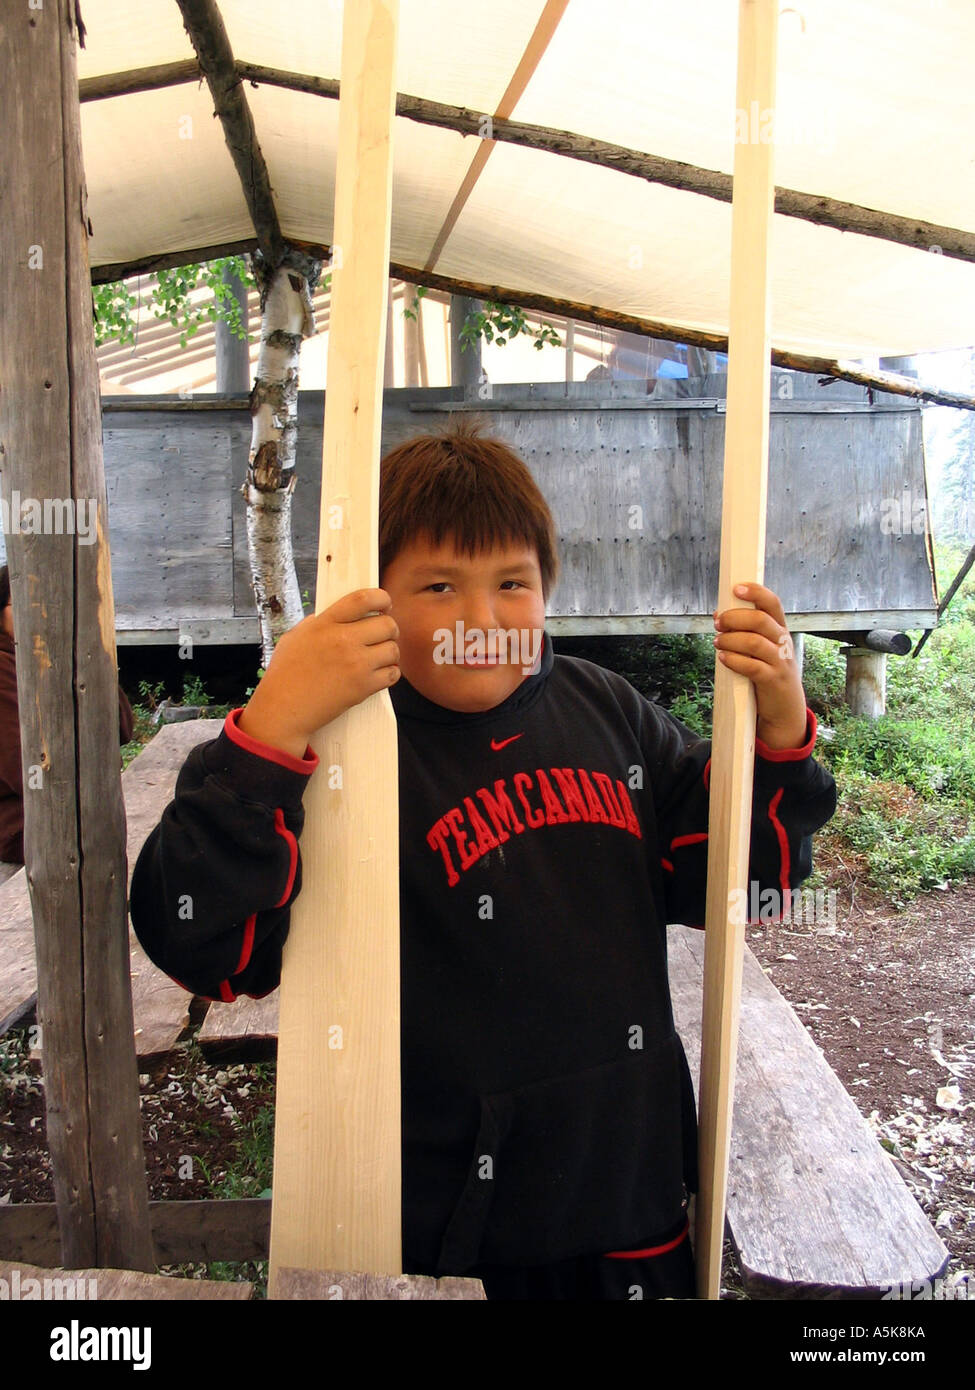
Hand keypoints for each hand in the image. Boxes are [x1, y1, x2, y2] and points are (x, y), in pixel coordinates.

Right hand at [237, 589, 399, 756]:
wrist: (283, 710)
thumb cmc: (284, 676)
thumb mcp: (294, 638)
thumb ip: (315, 624)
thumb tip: (335, 617)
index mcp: (324, 624)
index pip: (363, 598)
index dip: (381, 598)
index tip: (385, 603)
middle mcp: (342, 640)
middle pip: (387, 624)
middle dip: (390, 629)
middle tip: (383, 636)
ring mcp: (355, 664)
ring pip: (393, 649)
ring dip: (390, 653)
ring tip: (380, 658)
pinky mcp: (363, 686)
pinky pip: (393, 674)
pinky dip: (390, 674)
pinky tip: (380, 674)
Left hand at [713, 582, 807, 750]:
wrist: (785, 709)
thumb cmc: (769, 674)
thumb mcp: (764, 650)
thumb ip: (746, 632)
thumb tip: (719, 615)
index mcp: (780, 630)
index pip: (772, 603)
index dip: (755, 592)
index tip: (736, 588)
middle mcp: (783, 643)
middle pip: (760, 621)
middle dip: (734, 618)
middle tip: (718, 623)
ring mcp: (780, 662)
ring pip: (754, 642)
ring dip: (730, 640)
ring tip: (717, 642)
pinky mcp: (773, 681)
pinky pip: (752, 667)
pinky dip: (734, 660)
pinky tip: (723, 658)